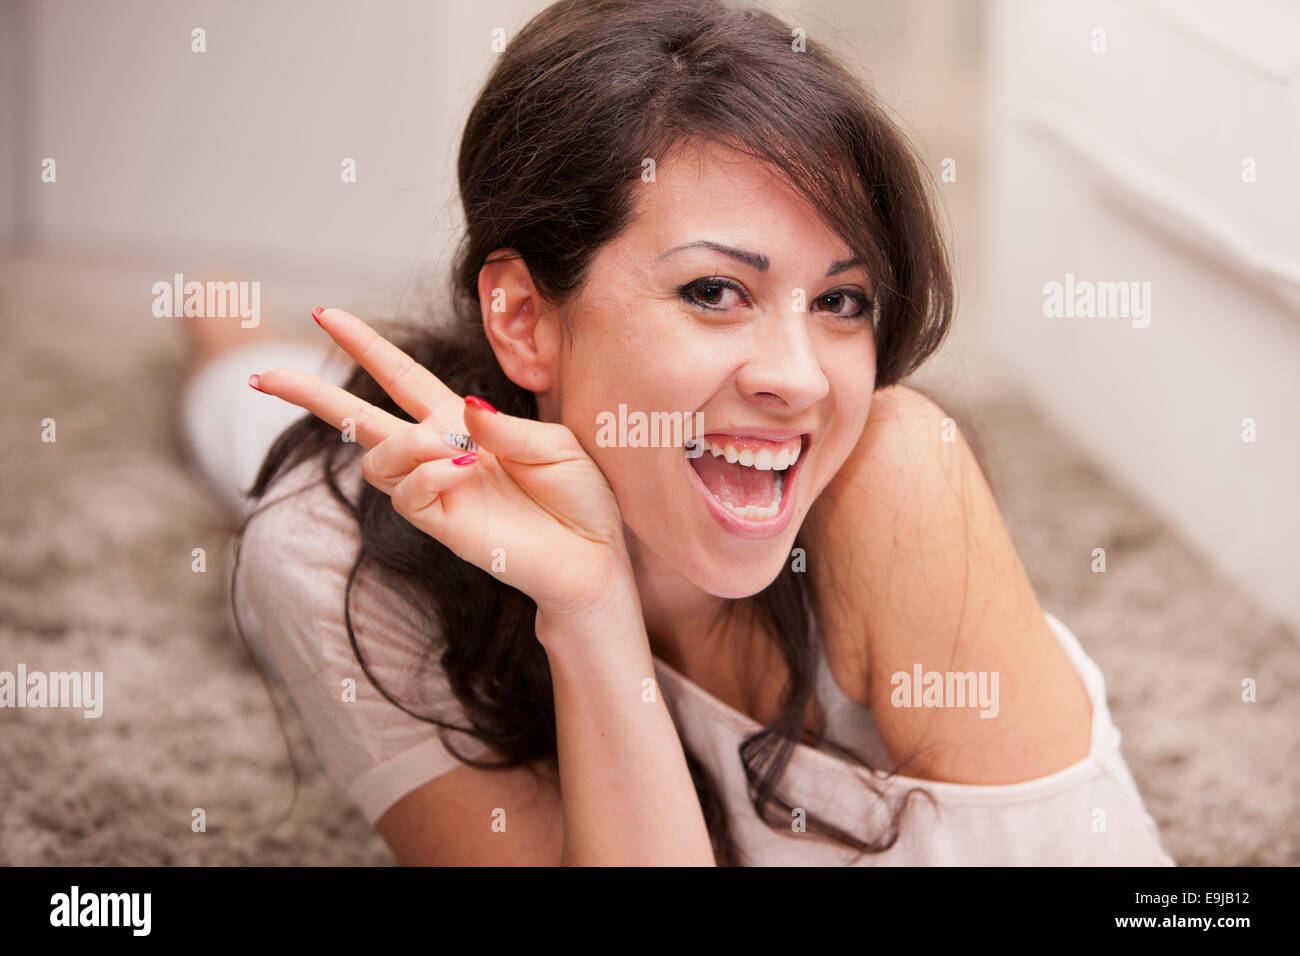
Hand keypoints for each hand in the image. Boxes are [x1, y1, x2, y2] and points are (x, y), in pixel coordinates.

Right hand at [251, 308, 632, 619]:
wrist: (594, 558)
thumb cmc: (580, 497)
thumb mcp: (555, 446)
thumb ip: (505, 427)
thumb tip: (460, 410)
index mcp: (463, 424)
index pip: (401, 378)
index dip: (365, 345)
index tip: (325, 313)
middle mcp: (440, 453)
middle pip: (359, 420)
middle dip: (311, 395)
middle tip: (262, 374)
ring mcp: (437, 492)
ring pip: (378, 461)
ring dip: (405, 443)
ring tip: (451, 448)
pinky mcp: (444, 528)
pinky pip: (408, 496)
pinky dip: (427, 474)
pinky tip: (460, 469)